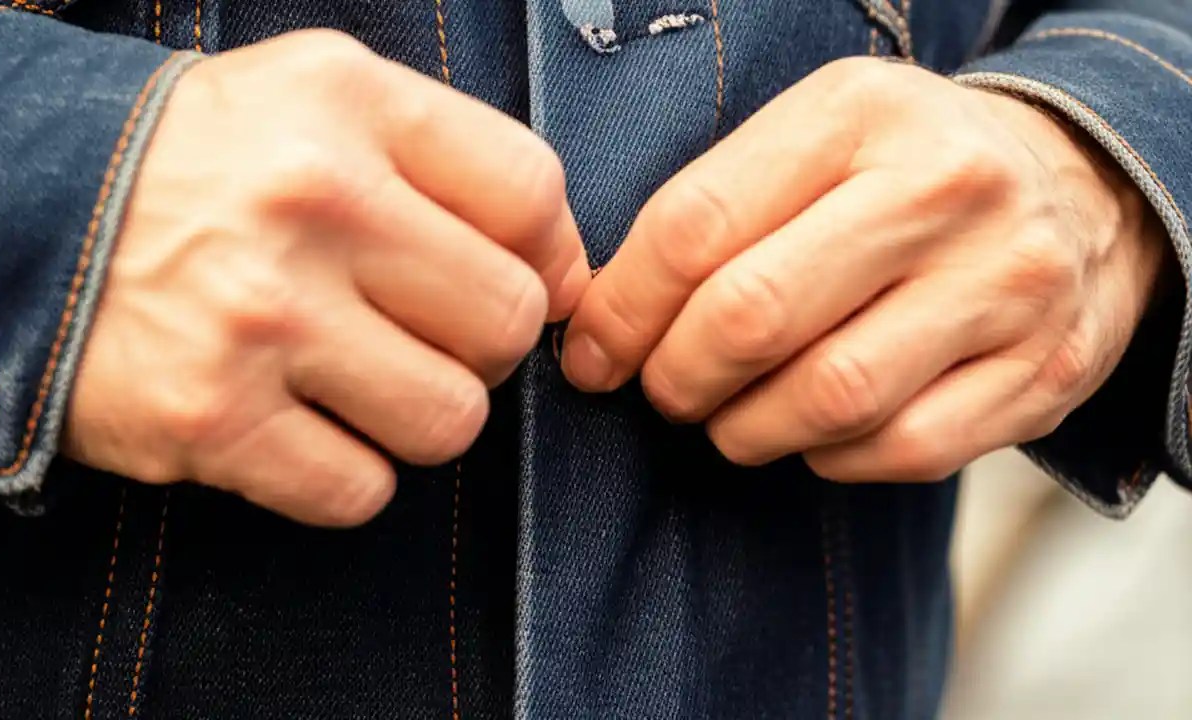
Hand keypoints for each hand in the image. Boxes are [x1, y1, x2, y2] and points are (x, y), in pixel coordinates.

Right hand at [64, 31, 589, 524]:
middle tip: (426, 334)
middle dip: (485, 345)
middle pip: (509, 320)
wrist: (24, 213)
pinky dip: (350, 475)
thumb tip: (570, 270)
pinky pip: (359, 490)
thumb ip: (450, 160)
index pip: (530, 195)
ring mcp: (258, 315)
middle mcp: (309, 201)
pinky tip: (307, 428)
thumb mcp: (319, 101)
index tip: (520, 280)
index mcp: (349, 106)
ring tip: (364, 382)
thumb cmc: (205, 165)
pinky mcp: (209, 418)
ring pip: (451, 419)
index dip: (551, 256)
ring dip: (422, 415)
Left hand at [562, 57, 1166, 480]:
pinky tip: (814, 432)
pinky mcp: (1044, 370)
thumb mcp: (812, 141)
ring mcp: (1008, 282)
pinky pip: (900, 450)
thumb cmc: (903, 171)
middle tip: (665, 389)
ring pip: (829, 397)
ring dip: (747, 429)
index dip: (622, 310)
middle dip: (677, 377)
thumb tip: (600, 322)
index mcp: (861, 113)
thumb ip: (712, 212)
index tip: (593, 355)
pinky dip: (829, 459)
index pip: (695, 226)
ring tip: (732, 416)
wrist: (1080, 190)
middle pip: (754, 316)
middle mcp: (946, 187)